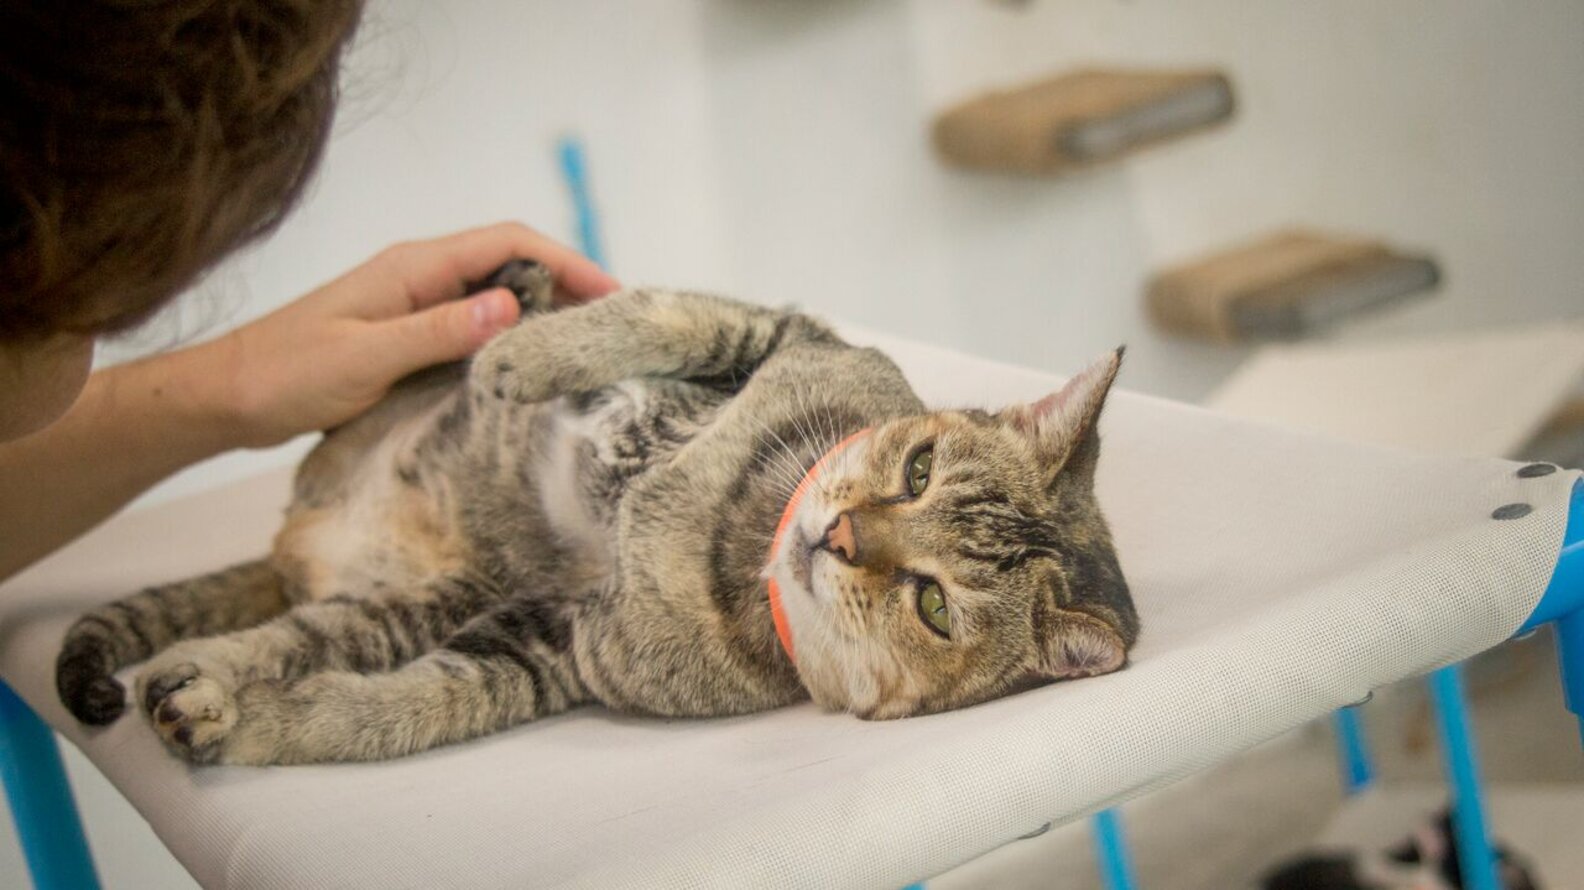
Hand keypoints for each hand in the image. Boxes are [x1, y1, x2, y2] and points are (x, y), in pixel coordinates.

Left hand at [197, 222, 619, 446]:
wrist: (226, 397)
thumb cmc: (285, 374)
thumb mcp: (365, 357)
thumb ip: (437, 331)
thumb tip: (514, 305)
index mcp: (414, 267)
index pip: (508, 243)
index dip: (567, 261)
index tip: (612, 292)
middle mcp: (420, 276)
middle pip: (512, 262)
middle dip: (567, 284)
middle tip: (613, 324)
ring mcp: (413, 304)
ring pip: (495, 295)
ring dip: (543, 312)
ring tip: (587, 346)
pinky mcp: (407, 335)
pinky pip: (473, 326)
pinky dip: (511, 338)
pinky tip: (529, 367)